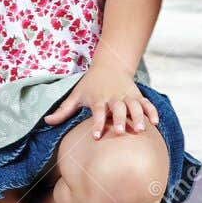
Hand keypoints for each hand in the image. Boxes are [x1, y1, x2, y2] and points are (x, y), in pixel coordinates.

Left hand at [44, 65, 159, 138]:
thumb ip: (63, 111)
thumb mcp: (76, 95)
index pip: (97, 113)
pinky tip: (155, 123)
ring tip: (141, 129)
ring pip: (135, 107)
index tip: (95, 136)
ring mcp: (127, 97)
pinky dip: (152, 111)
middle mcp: (114, 98)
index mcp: (99, 100)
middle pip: (118, 110)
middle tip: (120, 132)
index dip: (96, 124)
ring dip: (138, 117)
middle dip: (119, 120)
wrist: (109, 66)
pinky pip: (146, 104)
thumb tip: (46, 121)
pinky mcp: (137, 96)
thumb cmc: (90, 85)